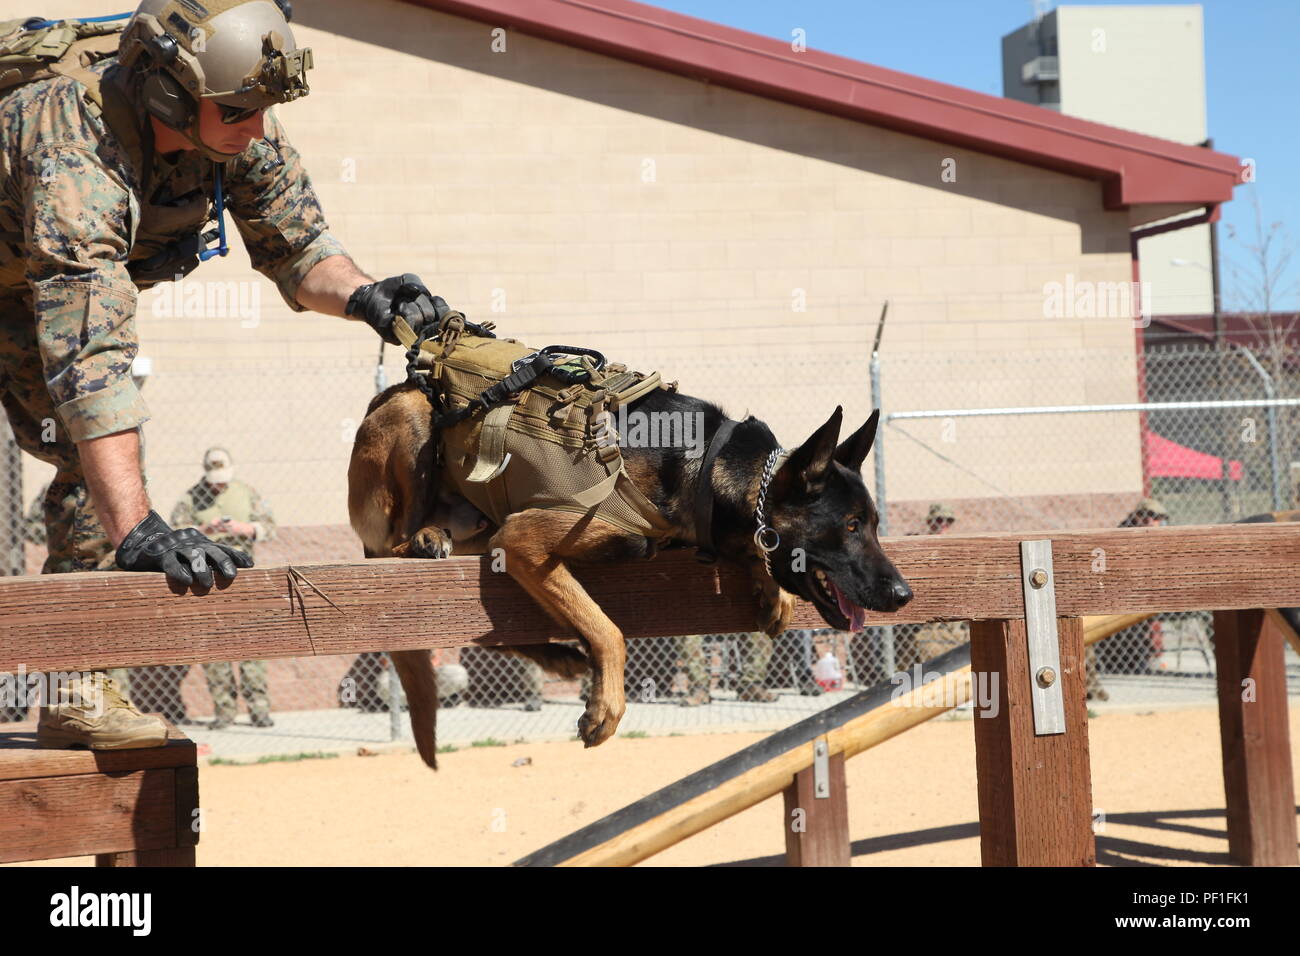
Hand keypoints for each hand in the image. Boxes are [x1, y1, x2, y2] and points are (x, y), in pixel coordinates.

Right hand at [116, 511, 253, 587]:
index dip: (234, 555)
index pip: (221, 548)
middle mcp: (191, 543)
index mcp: (201, 543)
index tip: (249, 564)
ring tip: (207, 585)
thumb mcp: (193, 554)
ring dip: (201, 570)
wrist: (140, 543)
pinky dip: (179, 572)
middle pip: (210, 550)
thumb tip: (237, 571)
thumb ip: (210, 560)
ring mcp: (175, 548)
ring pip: (192, 556)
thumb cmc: (173, 554)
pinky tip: (186, 581)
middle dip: (222, 562)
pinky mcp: (159, 555)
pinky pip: (171, 563)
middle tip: (231, 576)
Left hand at [345, 273, 453, 345]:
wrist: (370, 296)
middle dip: (418, 303)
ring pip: (418, 320)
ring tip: (400, 305)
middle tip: (407, 301)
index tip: (426, 297)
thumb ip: (416, 283)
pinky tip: (394, 313)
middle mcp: (423, 329)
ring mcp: (410, 336)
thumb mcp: (408, 280)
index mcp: (431, 317)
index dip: (438, 305)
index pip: (444, 314)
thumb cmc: (393, 290)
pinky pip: (405, 326)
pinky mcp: (396, 339)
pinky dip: (400, 315)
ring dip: (408, 307)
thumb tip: (419, 293)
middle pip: (430, 316)